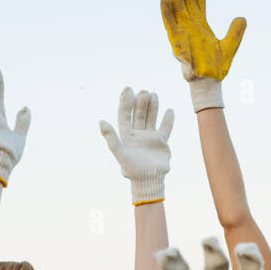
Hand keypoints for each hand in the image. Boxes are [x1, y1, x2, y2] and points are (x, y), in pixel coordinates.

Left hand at [99, 87, 174, 203]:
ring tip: (153, 94)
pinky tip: (169, 110)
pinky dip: (167, 119)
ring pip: (150, 117)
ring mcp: (149, 137)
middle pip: (138, 114)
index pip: (125, 114)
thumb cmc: (132, 170)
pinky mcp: (161, 142)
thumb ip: (111, 138)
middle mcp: (137, 134)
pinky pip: (165, 128)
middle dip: (140, 102)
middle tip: (144, 91)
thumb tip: (101, 121)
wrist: (149, 180)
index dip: (125, 101)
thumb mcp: (120, 153)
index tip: (128, 89)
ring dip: (152, 106)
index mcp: (126, 135)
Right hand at [160, 0, 245, 110]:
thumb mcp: (230, 46)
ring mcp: (183, 32)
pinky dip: (166, 10)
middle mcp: (191, 28)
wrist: (209, 79)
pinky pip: (169, 22)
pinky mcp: (175, 38)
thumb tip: (242, 18)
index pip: (200, 8)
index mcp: (203, 28)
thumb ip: (235, 32)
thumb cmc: (217, 67)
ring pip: (177, 10)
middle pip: (187, 5)